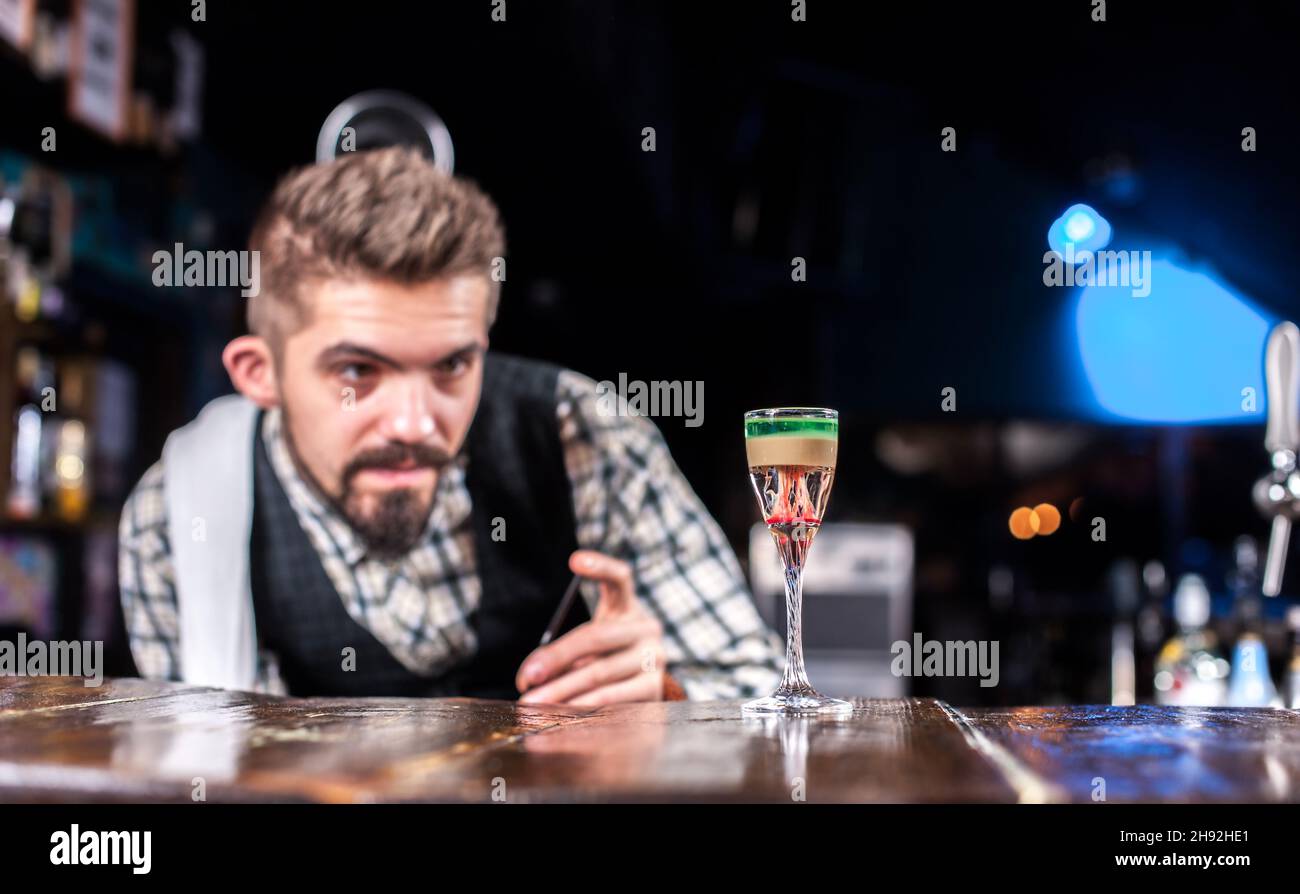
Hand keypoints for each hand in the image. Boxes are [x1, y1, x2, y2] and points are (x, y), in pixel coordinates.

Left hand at [515, 550, 666, 705]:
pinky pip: (613, 698)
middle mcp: (646, 628)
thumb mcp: (589, 647)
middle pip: (596, 636)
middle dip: (556, 659)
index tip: (575, 560)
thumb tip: (531, 679)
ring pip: (600, 672)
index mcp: (627, 607)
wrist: (643, 689)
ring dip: (561, 691)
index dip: (600, 566)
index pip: (619, 579)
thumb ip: (564, 654)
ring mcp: (655, 657)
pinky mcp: (655, 687)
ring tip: (533, 703)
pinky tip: (561, 715)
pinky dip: (583, 707)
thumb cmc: (604, 660)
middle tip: (526, 678)